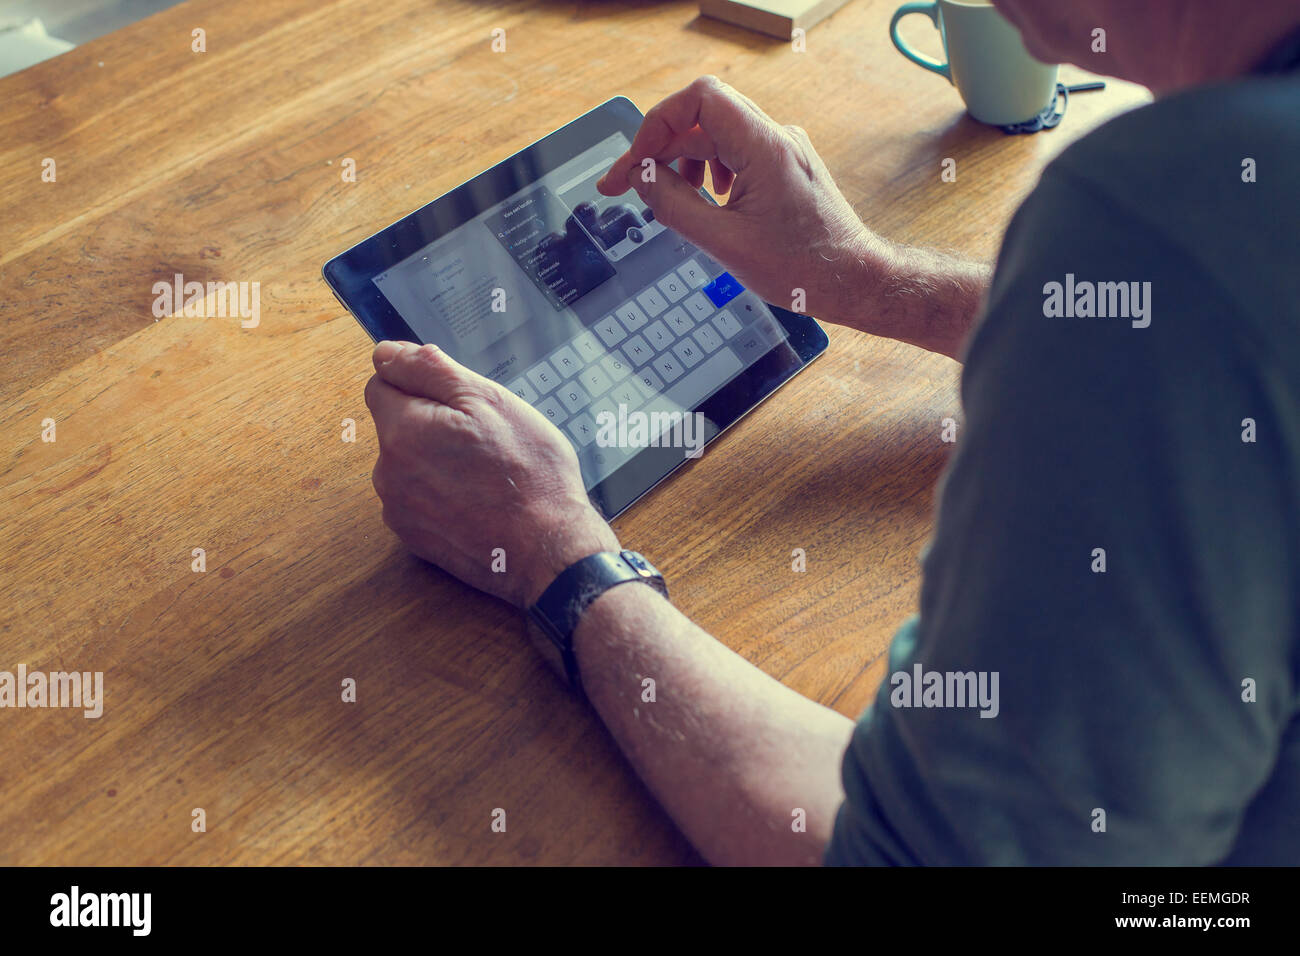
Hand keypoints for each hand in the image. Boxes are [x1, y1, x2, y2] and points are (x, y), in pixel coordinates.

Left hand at [365, 341, 619, 607]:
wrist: (548, 550)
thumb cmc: (529, 475)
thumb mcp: (489, 400)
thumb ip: (428, 369)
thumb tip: (386, 352)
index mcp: (402, 431)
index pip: (381, 383)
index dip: (422, 384)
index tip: (458, 402)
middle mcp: (388, 472)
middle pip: (396, 425)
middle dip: (430, 424)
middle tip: (482, 438)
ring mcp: (399, 509)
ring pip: (408, 463)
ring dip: (435, 460)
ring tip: (483, 473)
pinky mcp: (413, 538)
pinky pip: (417, 499)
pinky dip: (440, 494)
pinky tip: (476, 499)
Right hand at [597, 75, 883, 323]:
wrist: (853, 279)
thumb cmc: (802, 268)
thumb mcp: (723, 243)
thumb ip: (673, 205)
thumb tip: (640, 178)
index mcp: (765, 148)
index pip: (700, 98)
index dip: (658, 122)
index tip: (637, 162)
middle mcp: (777, 137)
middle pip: (702, 116)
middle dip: (660, 147)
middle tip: (627, 184)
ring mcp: (783, 148)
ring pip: (717, 133)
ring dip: (684, 158)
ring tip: (672, 195)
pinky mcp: (785, 164)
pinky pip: (736, 149)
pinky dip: (709, 167)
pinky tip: (708, 198)